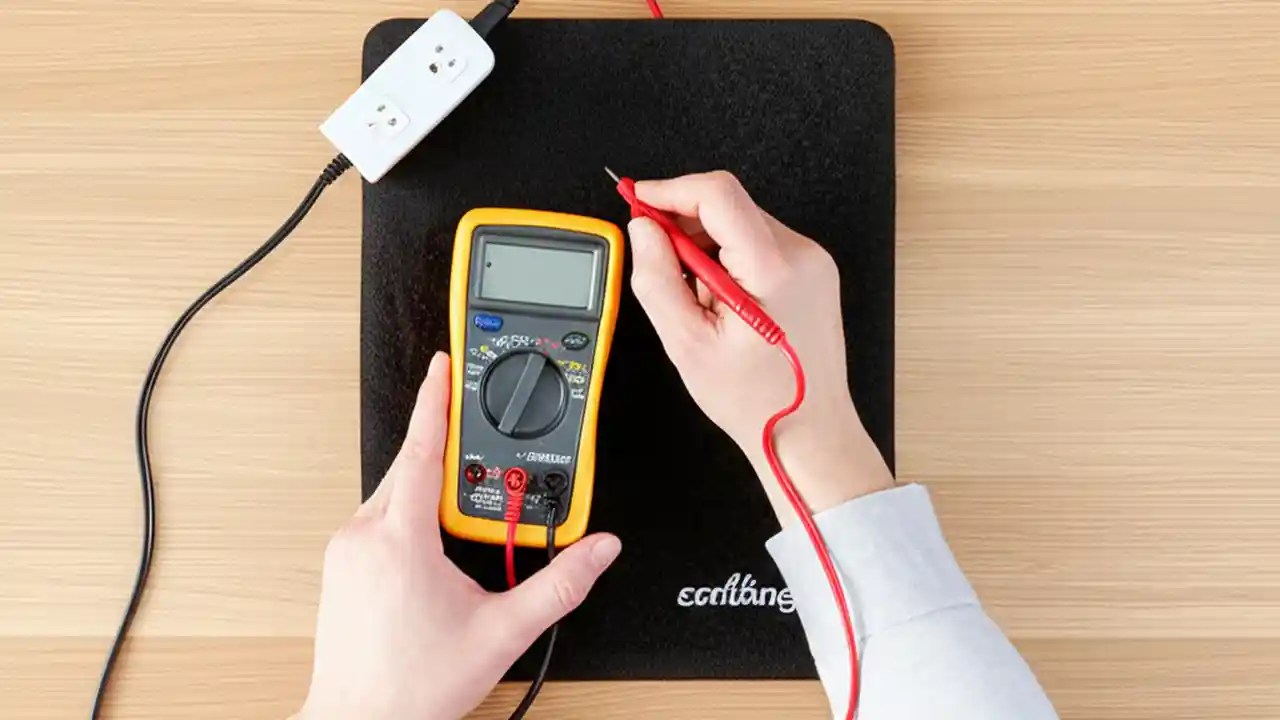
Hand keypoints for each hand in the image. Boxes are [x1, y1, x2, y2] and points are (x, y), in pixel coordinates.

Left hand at [297, 352, 621, 719]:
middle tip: (486, 451)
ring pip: (395, 492)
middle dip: (451, 454)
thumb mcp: (501, 633)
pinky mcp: (341, 564)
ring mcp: (347, 549)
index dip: (438, 400)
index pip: (422, 449)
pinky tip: (438, 545)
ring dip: (433, 490)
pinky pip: (381, 517)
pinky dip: (412, 514)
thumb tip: (597, 550)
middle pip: (413, 467)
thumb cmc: (411, 688)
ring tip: (470, 519)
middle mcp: (365, 535)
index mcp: (400, 539)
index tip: (446, 362)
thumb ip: (557, 585)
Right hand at [627, 171, 893, 521]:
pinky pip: (757, 243)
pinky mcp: (811, 271)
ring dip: (706, 246)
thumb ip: (658, 279)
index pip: (718, 194)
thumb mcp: (688, 344)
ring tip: (699, 300)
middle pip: (728, 205)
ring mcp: (811, 262)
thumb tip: (643, 231)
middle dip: (684, 224)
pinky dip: (728, 259)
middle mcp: (800, 256)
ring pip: (740, 224)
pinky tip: (721, 301)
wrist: (809, 430)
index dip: (671, 190)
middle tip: (659, 261)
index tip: (640, 200)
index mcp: (773, 270)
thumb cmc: (757, 400)